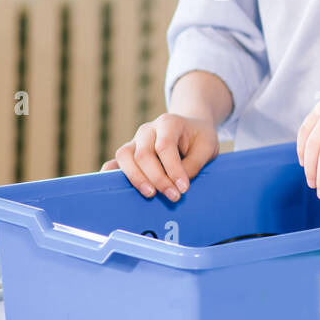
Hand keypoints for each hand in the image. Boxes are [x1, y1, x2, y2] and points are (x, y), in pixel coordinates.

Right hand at [101, 113, 218, 200]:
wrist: (190, 129)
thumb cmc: (199, 139)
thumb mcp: (207, 147)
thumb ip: (194, 164)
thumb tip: (177, 184)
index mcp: (168, 123)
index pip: (165, 147)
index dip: (173, 169)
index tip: (183, 188)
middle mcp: (148, 130)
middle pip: (143, 154)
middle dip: (158, 179)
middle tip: (174, 196)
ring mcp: (135, 141)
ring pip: (125, 157)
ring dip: (136, 178)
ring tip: (151, 194)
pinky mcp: (129, 153)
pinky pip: (114, 162)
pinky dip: (111, 174)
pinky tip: (117, 187)